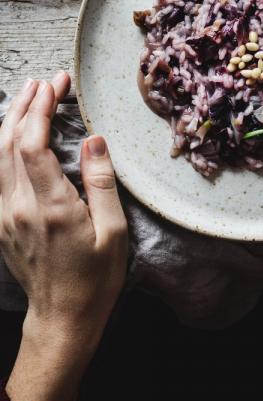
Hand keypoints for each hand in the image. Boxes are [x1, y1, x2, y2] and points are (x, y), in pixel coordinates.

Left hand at [0, 73, 127, 400]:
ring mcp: (4, 216)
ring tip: (27, 95)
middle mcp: (18, 208)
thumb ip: (100, 182)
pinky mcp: (0, 223)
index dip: (40, 109)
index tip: (55, 85)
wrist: (62, 319)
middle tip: (46, 81)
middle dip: (26, 106)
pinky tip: (13, 133)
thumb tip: (93, 140)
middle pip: (8, 143)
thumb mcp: (113, 232)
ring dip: (10, 121)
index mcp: (50, 208)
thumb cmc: (95, 279)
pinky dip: (3, 145)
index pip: (32, 145)